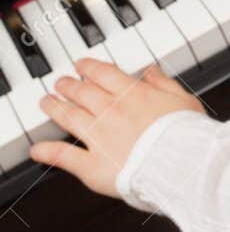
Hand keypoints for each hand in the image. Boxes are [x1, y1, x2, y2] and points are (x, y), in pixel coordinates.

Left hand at [30, 58, 204, 198]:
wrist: (183, 164)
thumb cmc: (188, 136)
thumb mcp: (182, 99)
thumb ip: (163, 83)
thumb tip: (151, 70)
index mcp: (132, 94)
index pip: (102, 74)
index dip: (88, 68)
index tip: (82, 66)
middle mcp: (111, 112)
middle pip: (81, 92)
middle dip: (68, 85)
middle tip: (61, 83)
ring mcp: (99, 137)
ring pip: (68, 117)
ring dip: (54, 108)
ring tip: (46, 104)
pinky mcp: (94, 165)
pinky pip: (64, 156)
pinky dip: (48, 152)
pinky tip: (37, 151)